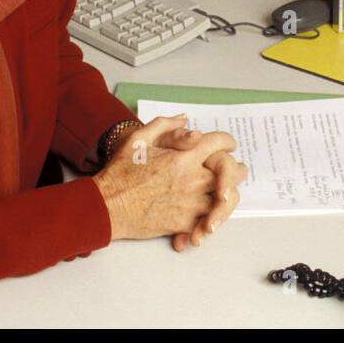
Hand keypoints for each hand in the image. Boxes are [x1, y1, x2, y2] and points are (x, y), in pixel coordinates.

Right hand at [90, 116, 237, 242]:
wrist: (108, 206)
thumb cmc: (120, 173)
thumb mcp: (138, 139)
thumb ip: (164, 125)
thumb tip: (184, 119)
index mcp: (184, 157)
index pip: (219, 143)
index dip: (227, 141)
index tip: (229, 144)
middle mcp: (193, 179)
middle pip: (231, 172)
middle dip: (235, 169)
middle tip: (235, 170)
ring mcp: (191, 203)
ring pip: (225, 200)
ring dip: (226, 196)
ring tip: (224, 194)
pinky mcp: (185, 223)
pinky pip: (209, 222)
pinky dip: (210, 220)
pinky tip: (207, 218)